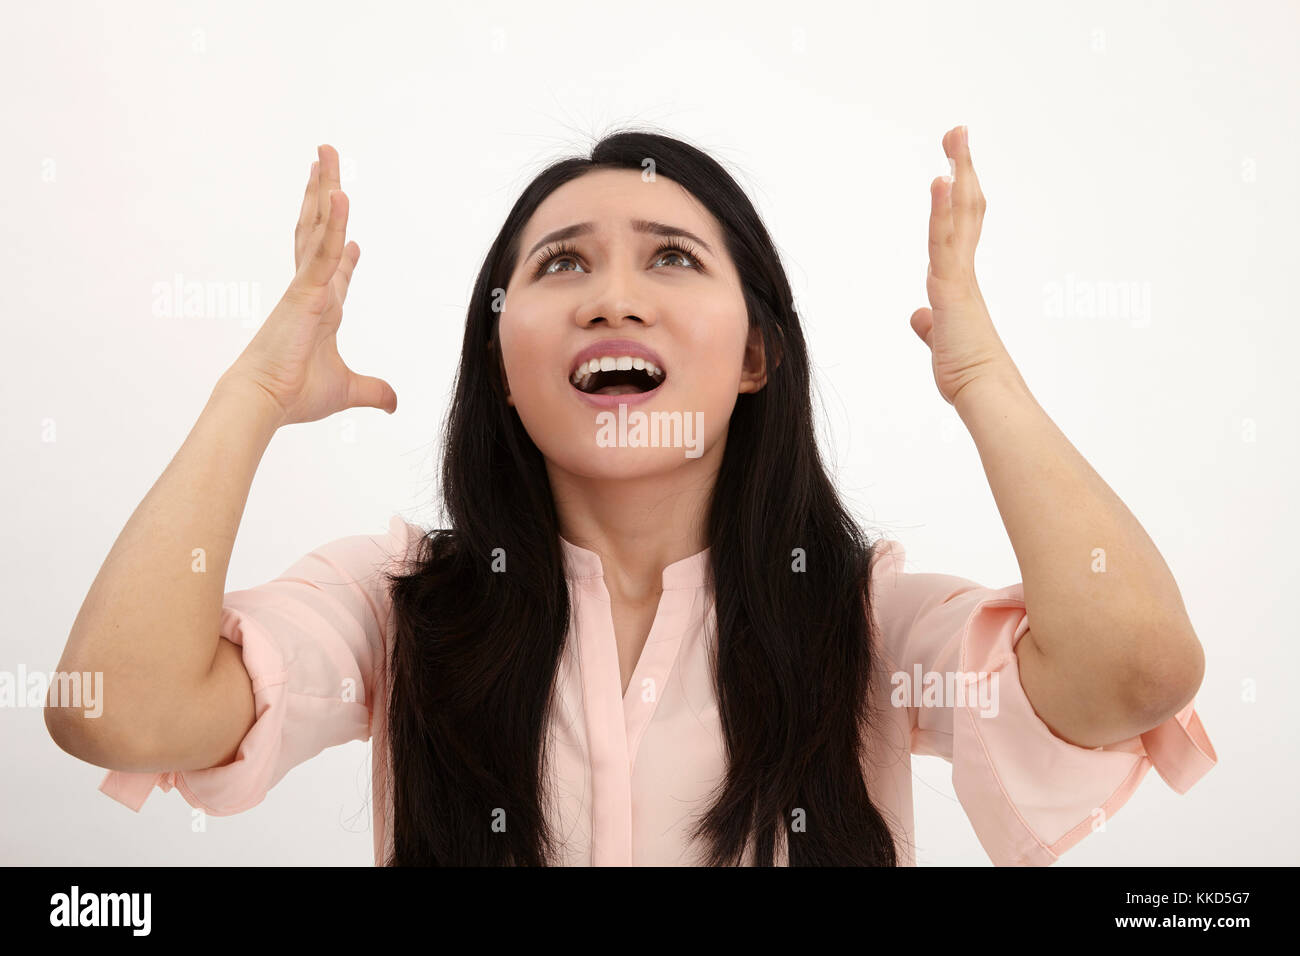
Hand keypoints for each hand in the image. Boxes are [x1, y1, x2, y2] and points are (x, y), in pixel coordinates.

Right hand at [223, 144, 396, 426]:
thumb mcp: (346, 389)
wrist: (265, 402)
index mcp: (319, 309)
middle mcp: (312, 290)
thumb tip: (394, 403)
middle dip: (324, 195)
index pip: (333, 271)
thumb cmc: (294, 394)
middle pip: (320, 232)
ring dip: (324, 188)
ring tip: (325, 153)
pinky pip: (322, 250)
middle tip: (325, 163)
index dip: (344, 253)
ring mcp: (307, 285)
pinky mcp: (304, 291)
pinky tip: (339, 194)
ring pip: (317, 227)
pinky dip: (333, 223)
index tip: (354, 241)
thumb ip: (372, 391)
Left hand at [910, 126, 1021, 405]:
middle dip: (962, 167)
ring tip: (954, 136)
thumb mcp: (940, 340)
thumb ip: (931, 324)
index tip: (952, 166)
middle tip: (958, 131)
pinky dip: (943, 210)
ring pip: (958, 215)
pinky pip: (945, 241)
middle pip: (965, 208)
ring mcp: (959, 277)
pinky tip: (940, 180)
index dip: (955, 195)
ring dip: (956, 173)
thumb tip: (920, 317)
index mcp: (958, 281)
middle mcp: (962, 272)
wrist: (985, 393)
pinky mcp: (952, 288)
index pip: (958, 227)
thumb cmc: (967, 373)